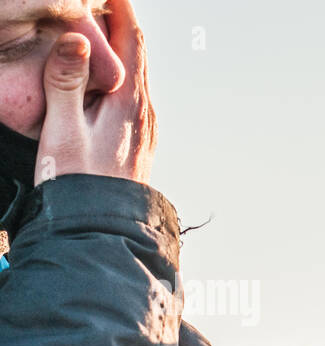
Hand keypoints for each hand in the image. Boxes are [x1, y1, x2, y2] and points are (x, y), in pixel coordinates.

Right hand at [35, 0, 155, 185]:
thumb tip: (78, 38)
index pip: (132, 41)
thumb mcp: (64, 129)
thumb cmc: (78, 182)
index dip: (122, 9)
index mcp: (130, 103)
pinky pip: (131, 95)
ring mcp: (145, 129)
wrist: (101, 229)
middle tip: (103, 1)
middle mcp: (146, 113)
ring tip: (101, 26)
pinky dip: (119, 73)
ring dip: (120, 49)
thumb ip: (66, 82)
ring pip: (134, 76)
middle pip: (136, 55)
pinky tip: (105, 74)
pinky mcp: (138, 142)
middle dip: (120, 24)